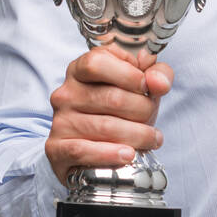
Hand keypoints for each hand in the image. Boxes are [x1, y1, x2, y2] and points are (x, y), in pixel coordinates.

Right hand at [45, 42, 173, 184]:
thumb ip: (157, 74)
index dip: (128, 75)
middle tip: (152, 117)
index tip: (147, 87)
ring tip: (151, 139)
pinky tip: (128, 154)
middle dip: (142, 109)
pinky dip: (110, 154)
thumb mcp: (141, 84)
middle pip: (111, 97)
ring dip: (137, 135)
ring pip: (105, 127)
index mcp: (80, 69)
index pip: (97, 63)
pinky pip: (83, 151)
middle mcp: (66, 93)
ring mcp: (60, 121)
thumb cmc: (119, 108)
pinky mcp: (57, 149)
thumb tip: (159, 83)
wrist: (96, 148)